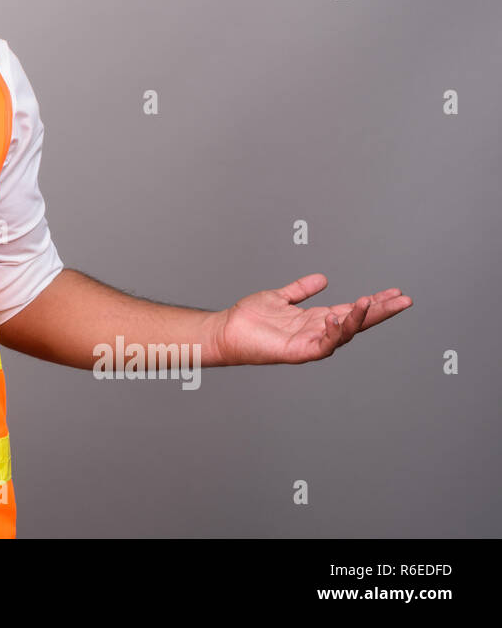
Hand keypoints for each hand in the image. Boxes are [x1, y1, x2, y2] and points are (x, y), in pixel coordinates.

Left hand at [209, 273, 411, 364]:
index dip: (374, 302)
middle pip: (357, 322)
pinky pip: (322, 344)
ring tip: (370, 302)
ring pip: (344, 333)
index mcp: (316, 319)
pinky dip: (333, 332)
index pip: (352, 310)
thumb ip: (301, 289)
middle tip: (404, 300)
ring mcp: (310, 343)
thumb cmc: (250, 318)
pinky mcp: (298, 353)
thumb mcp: (281, 297)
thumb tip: (322, 279)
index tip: (396, 292)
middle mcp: (317, 332)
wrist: (226, 331)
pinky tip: (337, 317)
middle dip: (381, 311)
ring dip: (358, 318)